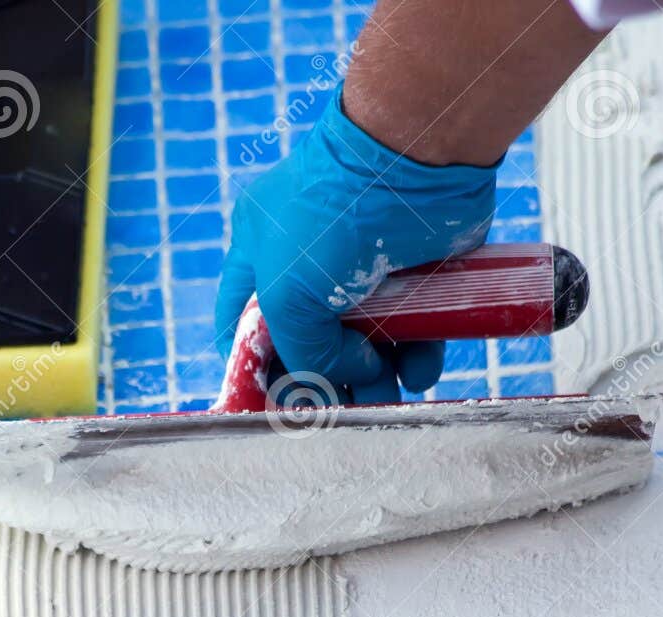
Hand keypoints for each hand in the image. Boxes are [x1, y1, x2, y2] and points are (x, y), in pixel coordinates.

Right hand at [216, 86, 497, 402]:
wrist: (414, 157)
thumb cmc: (331, 215)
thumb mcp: (287, 295)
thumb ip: (302, 352)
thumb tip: (349, 377)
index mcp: (259, 254)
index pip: (242, 323)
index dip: (253, 368)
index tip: (271, 406)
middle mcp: (309, 262)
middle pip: (309, 343)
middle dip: (324, 383)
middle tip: (339, 413)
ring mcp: (364, 268)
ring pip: (365, 344)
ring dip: (374, 379)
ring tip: (385, 399)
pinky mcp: (415, 272)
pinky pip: (414, 329)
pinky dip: (417, 356)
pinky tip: (420, 369)